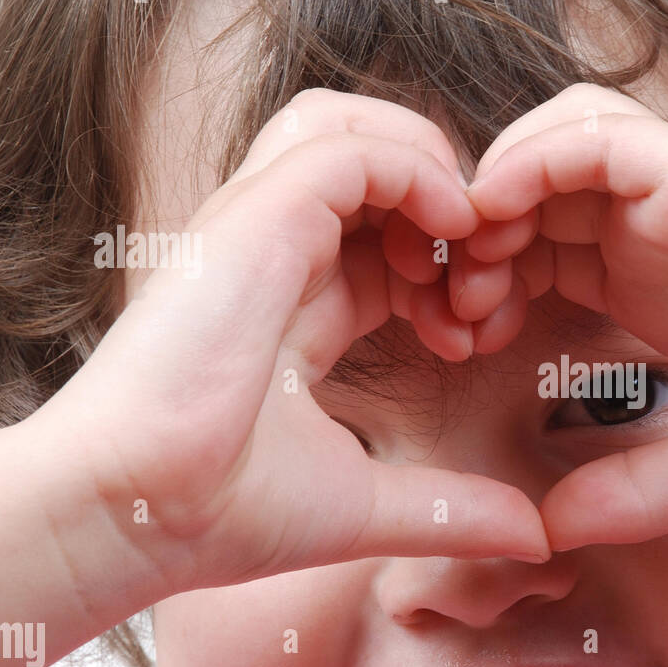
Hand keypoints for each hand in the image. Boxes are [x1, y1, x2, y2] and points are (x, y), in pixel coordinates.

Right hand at [32, 89, 549, 597]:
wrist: (133, 517)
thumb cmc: (219, 512)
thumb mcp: (367, 503)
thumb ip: (452, 509)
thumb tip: (535, 538)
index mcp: (296, 306)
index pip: (387, 244)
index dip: (449, 272)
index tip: (478, 338)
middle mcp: (274, 253)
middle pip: (372, 166)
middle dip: (448, 208)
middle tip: (483, 283)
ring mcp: (258, 227)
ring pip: (352, 128)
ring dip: (429, 169)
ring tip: (465, 241)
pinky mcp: (253, 218)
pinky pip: (348, 147)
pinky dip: (415, 168)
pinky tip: (451, 230)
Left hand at [464, 84, 667, 549]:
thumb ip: (635, 493)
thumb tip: (548, 529)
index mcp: (650, 290)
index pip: (533, 262)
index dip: (481, 297)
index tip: (456, 354)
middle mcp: (654, 236)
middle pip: (523, 204)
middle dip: (469, 253)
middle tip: (448, 319)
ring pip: (544, 152)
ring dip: (492, 204)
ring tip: (478, 279)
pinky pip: (591, 135)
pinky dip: (531, 162)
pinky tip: (504, 221)